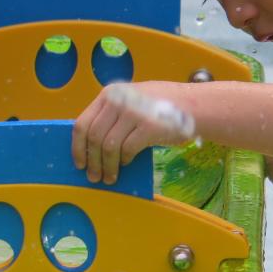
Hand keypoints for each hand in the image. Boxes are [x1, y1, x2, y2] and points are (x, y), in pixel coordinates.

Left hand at [72, 81, 196, 184]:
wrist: (195, 105)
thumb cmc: (162, 107)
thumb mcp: (132, 100)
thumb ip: (112, 115)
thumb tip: (91, 146)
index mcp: (110, 94)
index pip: (83, 123)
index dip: (77, 147)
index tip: (79, 163)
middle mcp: (119, 101)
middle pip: (94, 138)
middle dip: (92, 161)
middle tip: (94, 177)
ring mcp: (134, 112)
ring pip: (108, 147)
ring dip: (106, 166)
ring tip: (109, 178)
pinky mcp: (148, 126)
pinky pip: (127, 150)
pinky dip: (124, 160)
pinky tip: (126, 163)